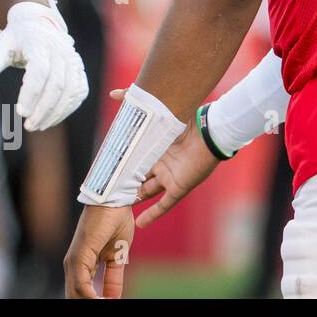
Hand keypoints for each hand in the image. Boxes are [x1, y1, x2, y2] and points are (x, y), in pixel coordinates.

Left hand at [0, 0, 87, 130]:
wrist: (39, 25)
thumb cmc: (17, 38)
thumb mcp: (2, 44)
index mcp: (40, 44)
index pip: (39, 71)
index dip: (31, 93)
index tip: (20, 112)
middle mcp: (61, 52)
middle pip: (57, 84)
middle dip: (44, 108)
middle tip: (29, 125)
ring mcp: (73, 61)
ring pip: (71, 91)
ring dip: (57, 112)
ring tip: (39, 125)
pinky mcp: (79, 70)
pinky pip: (79, 92)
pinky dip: (68, 108)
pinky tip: (52, 119)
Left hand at [64, 204, 134, 298]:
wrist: (114, 201)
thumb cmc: (115, 222)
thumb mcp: (118, 257)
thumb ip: (113, 278)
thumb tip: (113, 298)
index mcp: (81, 263)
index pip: (82, 292)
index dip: (95, 301)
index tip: (111, 305)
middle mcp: (74, 263)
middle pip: (76, 294)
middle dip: (91, 303)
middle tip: (110, 309)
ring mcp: (74, 259)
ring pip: (76, 292)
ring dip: (91, 302)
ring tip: (108, 306)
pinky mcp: (79, 254)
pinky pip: (81, 283)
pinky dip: (91, 296)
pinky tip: (103, 301)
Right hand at [117, 90, 218, 227]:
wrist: (209, 131)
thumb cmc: (186, 119)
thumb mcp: (157, 111)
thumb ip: (136, 103)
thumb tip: (114, 93)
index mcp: (155, 149)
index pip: (135, 160)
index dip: (122, 165)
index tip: (107, 170)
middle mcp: (161, 164)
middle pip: (140, 177)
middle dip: (127, 184)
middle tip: (110, 190)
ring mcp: (170, 177)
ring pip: (148, 191)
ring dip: (136, 198)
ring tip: (119, 206)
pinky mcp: (179, 187)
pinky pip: (165, 204)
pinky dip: (153, 214)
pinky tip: (141, 224)